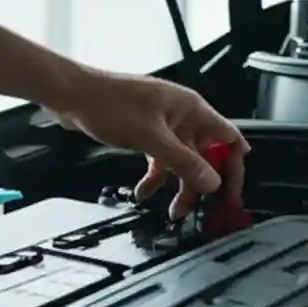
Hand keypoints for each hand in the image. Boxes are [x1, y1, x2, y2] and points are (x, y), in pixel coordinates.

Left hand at [46, 69, 248, 219]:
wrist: (73, 95)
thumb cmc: (109, 102)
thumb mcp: (151, 138)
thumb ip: (183, 162)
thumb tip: (211, 182)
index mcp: (192, 109)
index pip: (229, 140)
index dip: (234, 168)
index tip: (231, 194)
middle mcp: (182, 116)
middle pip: (206, 155)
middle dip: (204, 184)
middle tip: (203, 210)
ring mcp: (163, 124)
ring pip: (182, 161)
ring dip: (179, 186)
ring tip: (174, 211)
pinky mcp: (145, 132)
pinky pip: (159, 160)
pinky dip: (154, 178)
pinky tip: (143, 193)